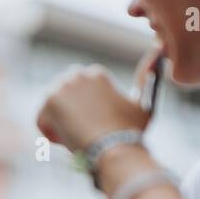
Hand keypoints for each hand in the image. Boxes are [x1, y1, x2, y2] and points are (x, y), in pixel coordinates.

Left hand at [37, 50, 160, 152]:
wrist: (114, 148)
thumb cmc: (131, 131)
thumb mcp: (144, 104)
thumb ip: (147, 79)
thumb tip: (157, 50)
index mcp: (97, 74)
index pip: (80, 94)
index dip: (86, 114)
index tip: (96, 128)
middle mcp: (76, 75)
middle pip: (64, 99)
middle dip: (69, 116)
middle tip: (83, 134)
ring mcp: (60, 88)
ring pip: (52, 111)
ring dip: (61, 125)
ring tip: (78, 138)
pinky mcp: (48, 104)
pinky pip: (42, 121)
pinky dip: (52, 134)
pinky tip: (68, 140)